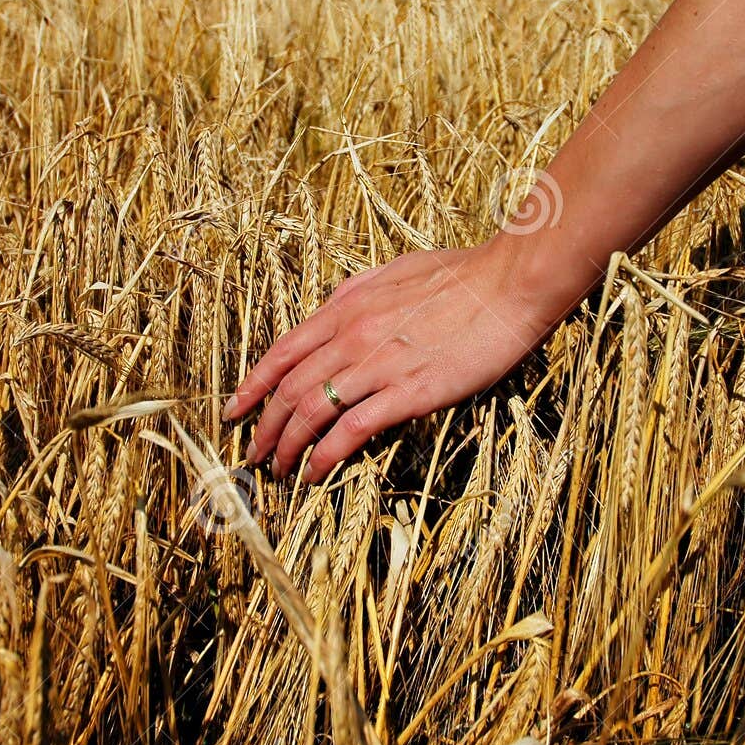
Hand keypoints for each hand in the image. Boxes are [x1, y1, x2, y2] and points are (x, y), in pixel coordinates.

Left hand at [224, 241, 559, 483]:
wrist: (509, 284)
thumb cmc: (462, 276)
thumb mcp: (395, 272)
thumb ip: (358, 293)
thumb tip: (335, 308)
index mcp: (346, 307)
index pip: (282, 352)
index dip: (252, 385)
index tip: (234, 409)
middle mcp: (352, 336)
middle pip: (288, 388)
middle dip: (264, 426)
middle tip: (254, 452)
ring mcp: (378, 365)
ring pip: (311, 411)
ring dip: (287, 447)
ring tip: (279, 470)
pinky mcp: (409, 393)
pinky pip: (352, 430)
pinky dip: (326, 455)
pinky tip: (315, 473)